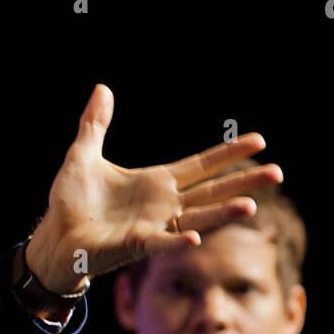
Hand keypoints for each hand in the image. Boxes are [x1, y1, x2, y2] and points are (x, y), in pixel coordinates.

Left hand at [25, 85, 282, 293]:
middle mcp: (162, 205)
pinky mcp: (135, 245)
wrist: (55, 235)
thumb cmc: (71, 201)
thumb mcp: (82, 154)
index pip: (201, 165)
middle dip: (243, 181)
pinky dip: (178, 241)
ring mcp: (153, 226)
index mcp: (156, 182)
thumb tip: (102, 88)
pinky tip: (196, 238)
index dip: (227, 152)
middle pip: (211, 190)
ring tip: (251, 205)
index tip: (259, 140)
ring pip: (197, 218)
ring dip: (223, 213)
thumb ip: (95, 123)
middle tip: (277, 173)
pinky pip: (161, 243)